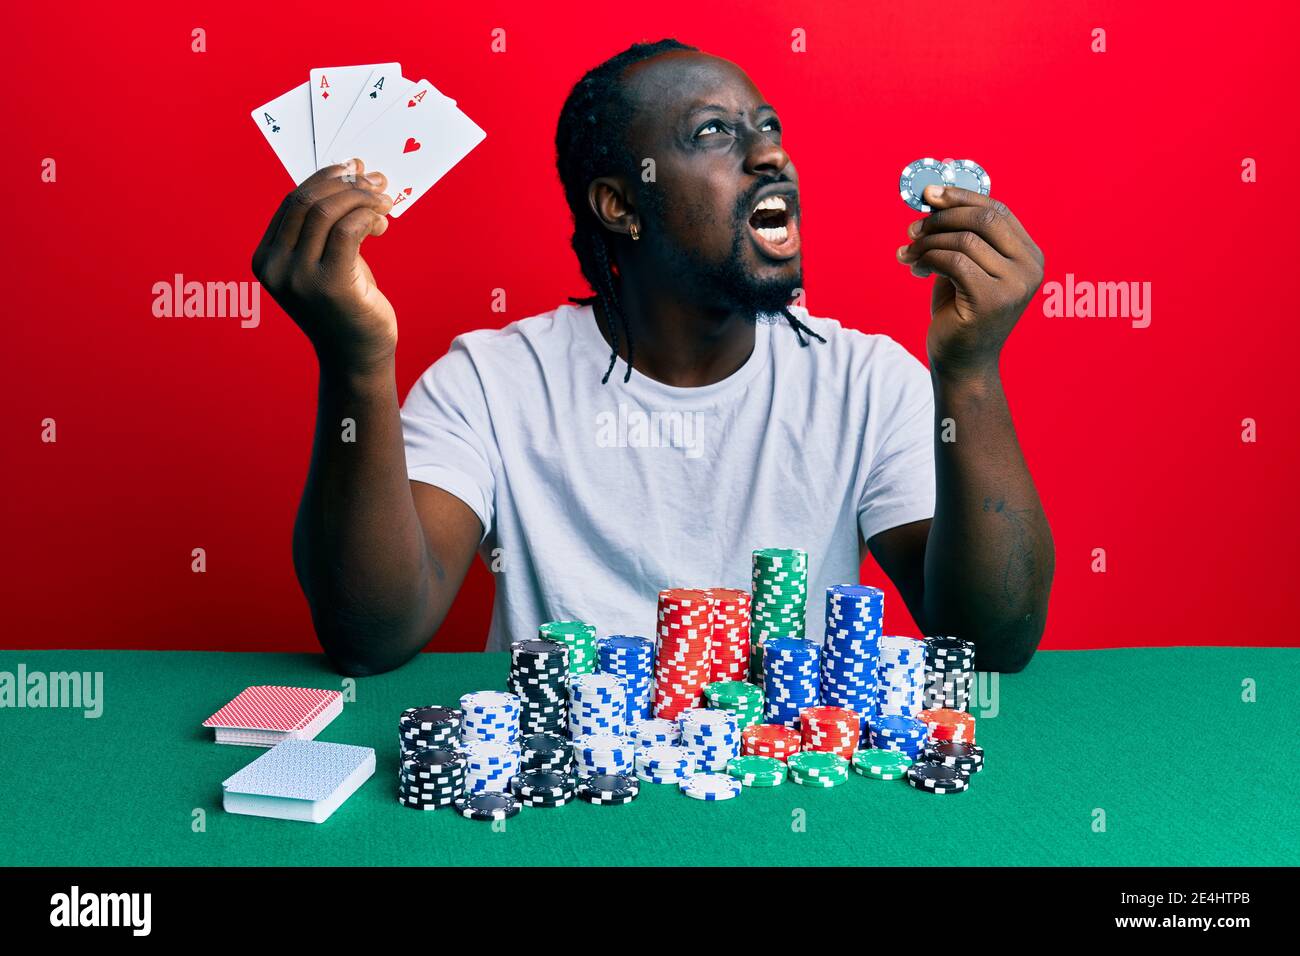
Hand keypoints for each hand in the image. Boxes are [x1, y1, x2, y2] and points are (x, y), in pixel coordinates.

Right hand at [252, 160, 396, 372]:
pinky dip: (368, 217)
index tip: (353, 169)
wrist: (356, 356)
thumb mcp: (325, 262)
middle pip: (307, 202)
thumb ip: (326, 226)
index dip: (325, 179)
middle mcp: (276, 267)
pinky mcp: (330, 285)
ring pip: (327, 213)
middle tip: (376, 180)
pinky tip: (382, 222)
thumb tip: (348, 173)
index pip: (292, 203)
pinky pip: (348, 231)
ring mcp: (299, 278)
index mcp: (266, 258)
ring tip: (384, 201)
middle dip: (345, 184)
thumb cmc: (346, 306)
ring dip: (361, 198)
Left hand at [897, 185, 1043, 380]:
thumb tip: (935, 193)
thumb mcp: (963, 267)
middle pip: (983, 219)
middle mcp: (1029, 267)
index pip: (997, 211)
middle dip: (941, 218)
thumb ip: (960, 234)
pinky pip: (952, 261)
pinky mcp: (992, 300)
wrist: (961, 363)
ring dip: (926, 243)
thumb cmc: (959, 313)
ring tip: (908, 255)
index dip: (961, 197)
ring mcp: (1014, 284)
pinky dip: (927, 259)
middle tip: (912, 228)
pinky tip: (915, 269)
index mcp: (1028, 255)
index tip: (929, 194)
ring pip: (963, 240)